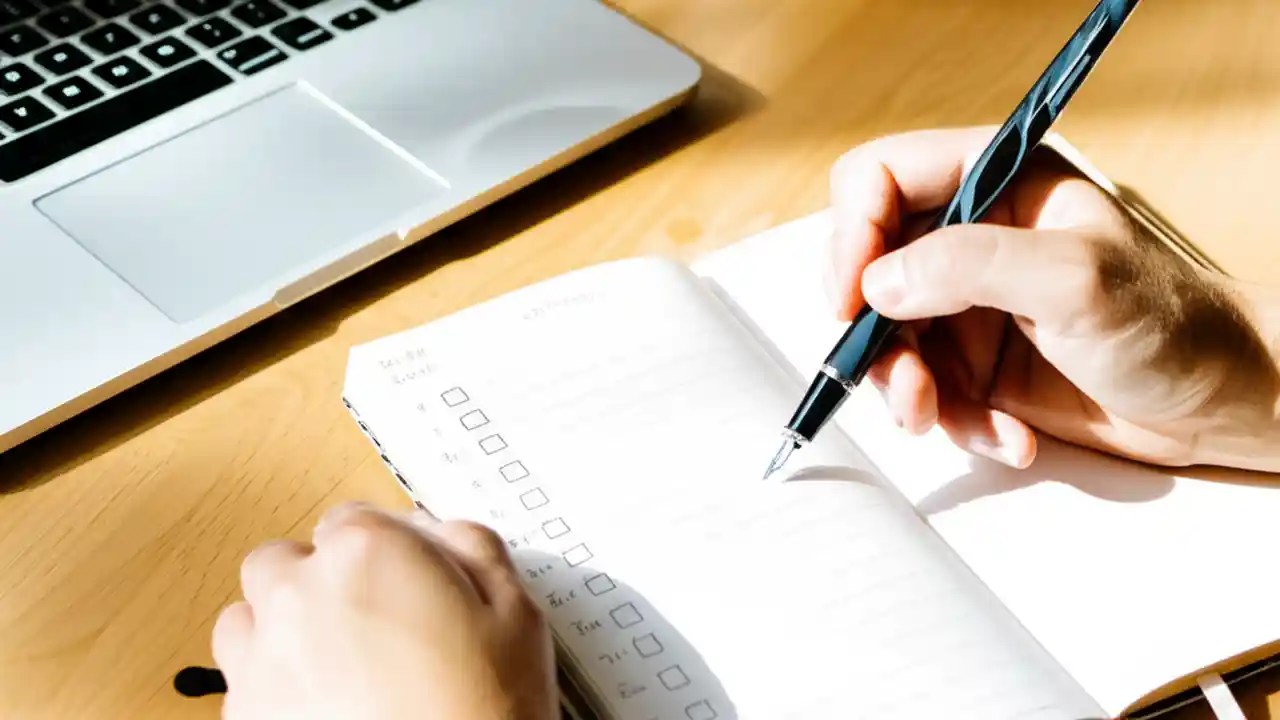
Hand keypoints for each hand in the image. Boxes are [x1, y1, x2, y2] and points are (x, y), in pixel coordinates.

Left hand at [212, 503, 556, 719]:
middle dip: (319, 581)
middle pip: (285, 560)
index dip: (384, 547)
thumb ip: (472, 548)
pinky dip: (269, 685)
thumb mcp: (516, 611)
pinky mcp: (243, 713)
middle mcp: (300, 594)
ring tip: (333, 664)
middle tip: (367, 620)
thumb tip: (444, 534)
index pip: (354, 517)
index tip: (400, 575)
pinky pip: (238, 681)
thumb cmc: (482, 711)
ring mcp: (263, 656)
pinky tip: (319, 704)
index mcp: (366, 553)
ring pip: (247, 618)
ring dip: (280, 628)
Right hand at [826, 127, 1279, 472]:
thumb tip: (877, 283)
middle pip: (868, 268)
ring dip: (910, 390)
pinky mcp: (973, 362)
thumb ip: (971, 265)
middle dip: (879, 336)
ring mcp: (968, 302)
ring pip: (887, 340)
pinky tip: (1008, 435)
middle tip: (907, 385)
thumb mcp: (1073, 279)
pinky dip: (955, 421)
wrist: (1218, 405)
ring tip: (951, 420)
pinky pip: (925, 390)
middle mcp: (971, 236)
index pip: (880, 177)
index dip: (852, 233)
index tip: (854, 299)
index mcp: (996, 182)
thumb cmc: (1171, 323)